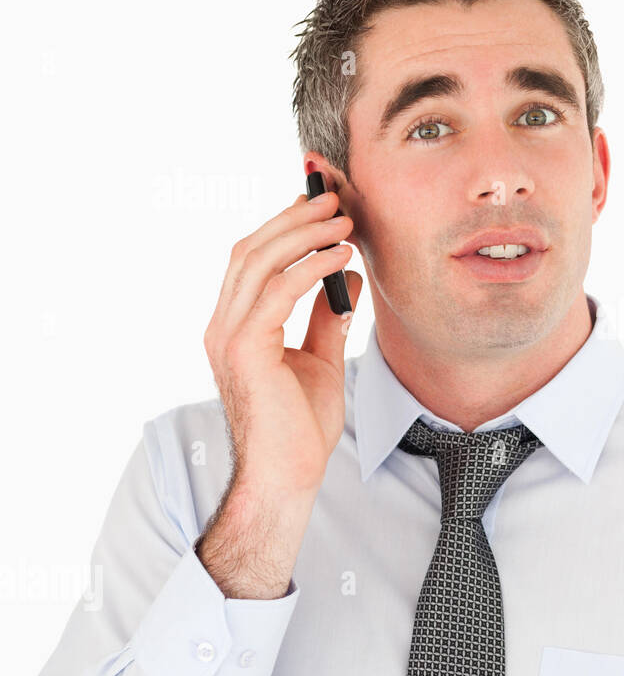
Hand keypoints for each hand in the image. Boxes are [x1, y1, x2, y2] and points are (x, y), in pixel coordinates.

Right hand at [203, 190, 363, 497]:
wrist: (287, 476)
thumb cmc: (300, 429)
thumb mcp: (321, 359)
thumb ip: (328, 318)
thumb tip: (348, 278)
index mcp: (235, 327)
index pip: (253, 260)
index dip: (284, 226)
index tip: (320, 205)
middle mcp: (223, 326)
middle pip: (252, 250)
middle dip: (293, 218)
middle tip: (333, 199)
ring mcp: (229, 336)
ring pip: (259, 262)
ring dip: (303, 234)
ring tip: (343, 220)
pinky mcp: (245, 350)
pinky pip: (278, 292)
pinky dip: (311, 268)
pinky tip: (341, 257)